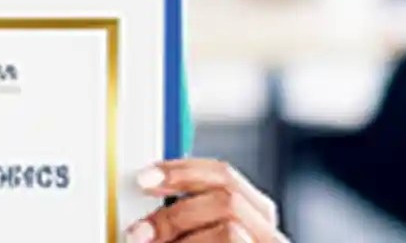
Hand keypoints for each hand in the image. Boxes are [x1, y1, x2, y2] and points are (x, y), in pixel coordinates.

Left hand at [125, 159, 287, 241]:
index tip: (144, 179)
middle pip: (227, 200)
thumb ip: (181, 221)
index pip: (224, 176)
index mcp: (251, 217)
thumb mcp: (190, 236)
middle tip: (138, 234)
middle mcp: (266, 236)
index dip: (182, 171)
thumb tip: (145, 195)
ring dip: (182, 239)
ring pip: (231, 230)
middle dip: (175, 215)